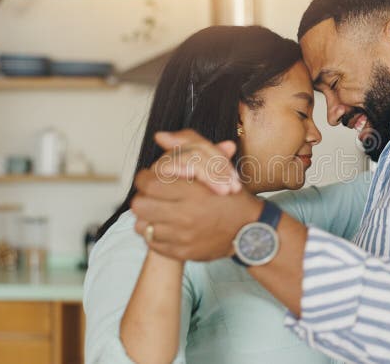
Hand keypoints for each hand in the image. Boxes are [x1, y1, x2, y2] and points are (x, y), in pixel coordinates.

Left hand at [130, 131, 262, 260]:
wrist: (250, 230)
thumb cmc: (231, 196)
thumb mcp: (216, 167)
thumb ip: (189, 146)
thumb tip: (160, 136)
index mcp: (193, 192)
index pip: (148, 183)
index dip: (145, 178)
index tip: (150, 179)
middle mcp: (186, 215)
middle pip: (140, 205)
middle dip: (144, 198)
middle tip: (153, 197)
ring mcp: (183, 237)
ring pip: (143, 226)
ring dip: (148, 218)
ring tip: (160, 213)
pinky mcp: (182, 253)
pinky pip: (153, 244)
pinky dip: (156, 235)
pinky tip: (167, 228)